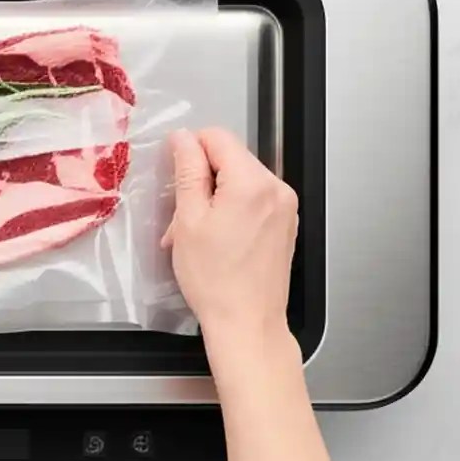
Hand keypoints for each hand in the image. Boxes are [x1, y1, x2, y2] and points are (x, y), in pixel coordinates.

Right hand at [162, 129, 299, 375]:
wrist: (247, 322)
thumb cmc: (216, 280)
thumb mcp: (189, 220)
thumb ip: (187, 171)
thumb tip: (183, 139)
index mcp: (252, 183)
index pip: (218, 138)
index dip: (190, 150)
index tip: (174, 176)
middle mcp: (277, 189)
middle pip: (231, 159)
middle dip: (201, 180)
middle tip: (181, 217)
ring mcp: (285, 207)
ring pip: (240, 181)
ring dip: (214, 198)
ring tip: (195, 234)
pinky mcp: (285, 224)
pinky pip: (253, 201)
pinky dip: (231, 211)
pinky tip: (215, 239)